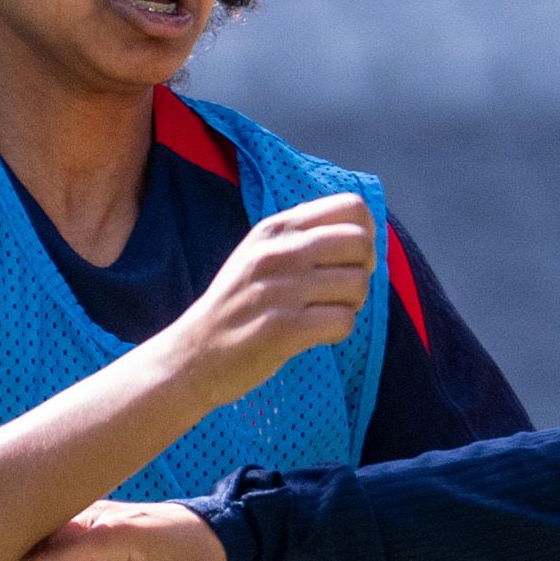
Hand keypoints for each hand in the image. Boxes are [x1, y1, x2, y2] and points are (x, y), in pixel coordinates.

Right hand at [157, 191, 376, 405]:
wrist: (194, 352)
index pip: (352, 207)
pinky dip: (339, 331)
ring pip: (357, 284)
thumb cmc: (237, 304)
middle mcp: (279, 251)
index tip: (348, 259)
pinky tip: (316, 334)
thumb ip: (301, 236)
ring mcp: (281, 289)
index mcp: (276, 228)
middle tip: (343, 291)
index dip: (365, 234)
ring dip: (352, 304)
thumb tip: (360, 229)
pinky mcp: (285, 329)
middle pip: (361, 242)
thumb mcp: (259, 253)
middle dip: (364, 270)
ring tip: (325, 313)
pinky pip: (344, 321)